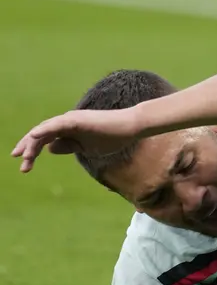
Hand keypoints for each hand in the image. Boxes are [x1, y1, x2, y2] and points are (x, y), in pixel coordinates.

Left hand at [11, 108, 142, 172]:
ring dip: (32, 143)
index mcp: (69, 130)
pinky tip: (34, 136)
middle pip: (41, 134)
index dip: (32, 151)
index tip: (24, 165)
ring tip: (23, 156)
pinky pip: (56, 125)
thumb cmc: (114, 137)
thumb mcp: (87, 148)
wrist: (131, 128)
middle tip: (18, 160)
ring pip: (45, 130)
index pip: (45, 140)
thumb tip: (49, 149)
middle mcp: (66, 122)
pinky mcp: (77, 119)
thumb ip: (69, 147)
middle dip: (28, 148)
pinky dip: (44, 130)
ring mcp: (71, 119)